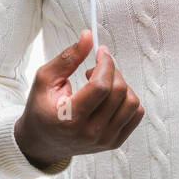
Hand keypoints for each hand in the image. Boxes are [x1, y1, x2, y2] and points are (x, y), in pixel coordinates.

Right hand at [14, 29, 144, 168]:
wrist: (43, 142)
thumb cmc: (41, 109)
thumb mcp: (45, 79)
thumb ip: (68, 58)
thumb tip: (89, 37)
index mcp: (70, 119)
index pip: (101, 87)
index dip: (106, 63)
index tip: (101, 52)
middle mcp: (90, 133)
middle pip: (119, 92)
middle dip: (112, 71)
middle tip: (96, 68)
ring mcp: (105, 140)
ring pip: (132, 103)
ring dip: (121, 85)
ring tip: (102, 84)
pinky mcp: (115, 142)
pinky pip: (136, 114)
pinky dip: (128, 99)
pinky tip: (110, 97)